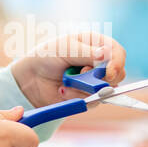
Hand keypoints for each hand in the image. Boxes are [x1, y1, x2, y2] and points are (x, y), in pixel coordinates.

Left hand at [10, 31, 127, 107]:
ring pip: (106, 90)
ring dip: (84, 87)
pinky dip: (76, 97)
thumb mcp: (65, 48)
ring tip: (66, 81)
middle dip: (102, 77)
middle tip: (84, 74)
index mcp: (96, 44)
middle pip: (118, 73)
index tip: (109, 72)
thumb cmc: (46, 55)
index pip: (118, 53)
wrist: (29, 78)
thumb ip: (87, 53)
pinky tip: (63, 91)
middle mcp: (99, 63)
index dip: (117, 62)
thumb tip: (106, 56)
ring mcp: (94, 81)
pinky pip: (92, 102)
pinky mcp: (87, 97)